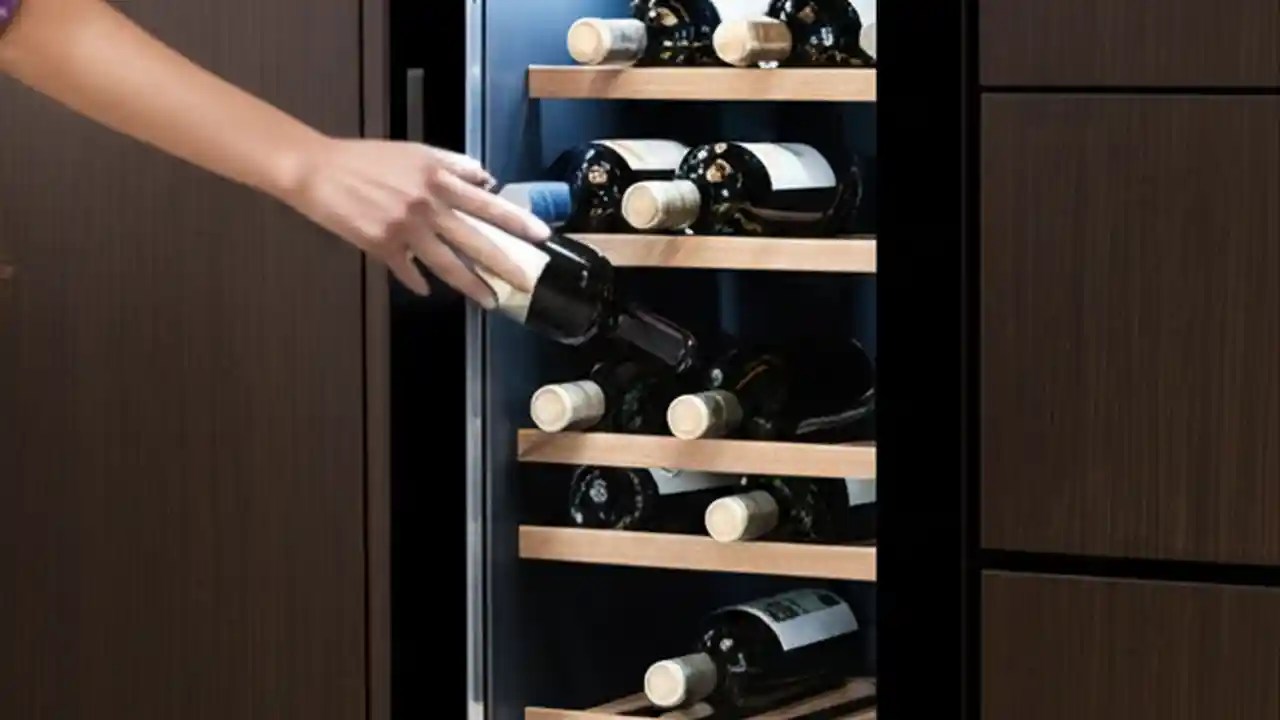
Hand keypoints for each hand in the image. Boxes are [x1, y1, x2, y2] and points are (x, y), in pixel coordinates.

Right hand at [281, 138, 550, 305]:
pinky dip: (417, 281)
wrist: (319, 170)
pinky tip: (426, 291)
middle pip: (474, 240)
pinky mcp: (382, 245)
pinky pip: (408, 270)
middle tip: (527, 283)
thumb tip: (486, 178)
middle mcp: (427, 205)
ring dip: (470, 284)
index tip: (542, 236)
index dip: (517, 221)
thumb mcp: (415, 152)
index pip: (488, 204)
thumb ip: (453, 164)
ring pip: (447, 263)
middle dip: (504, 264)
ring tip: (489, 300)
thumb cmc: (367, 159)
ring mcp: (405, 228)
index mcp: (438, 179)